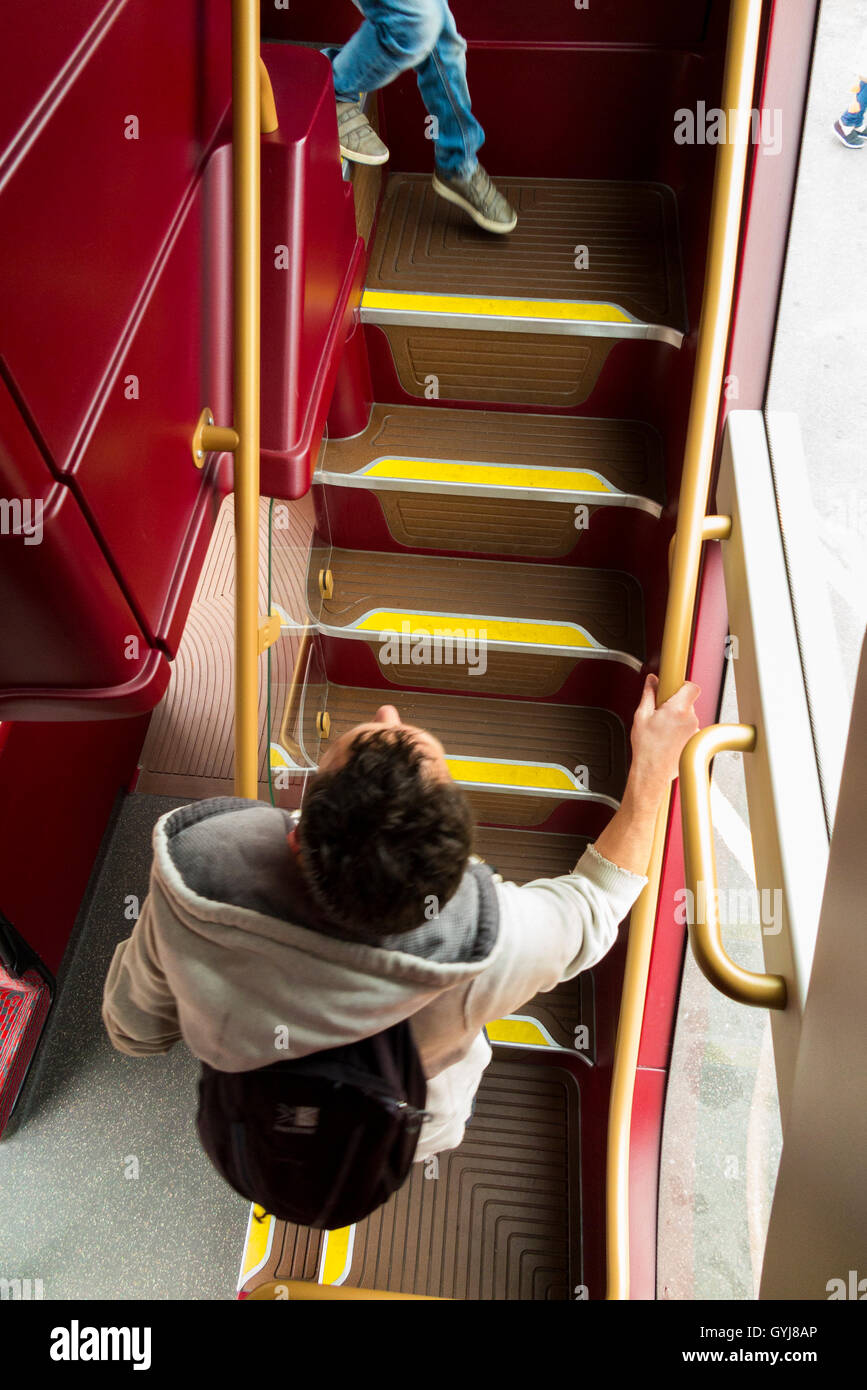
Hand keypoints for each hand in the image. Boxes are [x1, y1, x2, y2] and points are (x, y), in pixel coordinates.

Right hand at [628, 674, 700, 797]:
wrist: (653, 771)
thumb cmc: (647, 748)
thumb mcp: (642, 716)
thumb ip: (649, 694)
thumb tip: (651, 681)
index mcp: (678, 709)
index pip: (691, 686)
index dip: (682, 684)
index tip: (672, 686)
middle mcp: (690, 719)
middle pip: (688, 701)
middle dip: (674, 703)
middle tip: (660, 711)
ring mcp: (694, 731)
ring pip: (688, 716)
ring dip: (677, 718)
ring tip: (662, 728)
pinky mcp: (694, 741)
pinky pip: (688, 729)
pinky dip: (679, 730)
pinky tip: (666, 737)